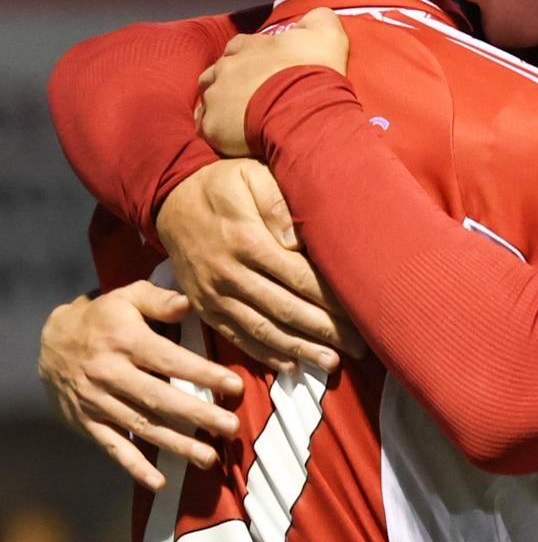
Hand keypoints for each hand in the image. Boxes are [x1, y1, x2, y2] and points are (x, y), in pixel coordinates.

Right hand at [39, 284, 243, 491]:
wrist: (50, 342)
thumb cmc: (103, 319)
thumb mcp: (126, 298)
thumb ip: (159, 300)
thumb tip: (189, 302)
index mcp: (125, 341)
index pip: (170, 360)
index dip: (203, 374)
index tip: (235, 387)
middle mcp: (110, 374)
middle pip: (158, 398)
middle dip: (197, 415)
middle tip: (231, 428)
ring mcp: (97, 401)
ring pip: (141, 426)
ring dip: (176, 444)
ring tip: (209, 458)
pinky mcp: (87, 421)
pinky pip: (112, 446)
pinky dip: (134, 466)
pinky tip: (158, 482)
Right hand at [157, 159, 362, 374]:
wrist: (169, 198)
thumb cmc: (223, 184)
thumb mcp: (251, 176)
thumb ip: (277, 202)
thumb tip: (296, 238)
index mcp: (247, 241)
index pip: (299, 278)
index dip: (332, 300)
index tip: (363, 313)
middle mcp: (229, 273)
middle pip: (287, 309)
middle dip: (326, 331)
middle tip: (361, 347)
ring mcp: (214, 294)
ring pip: (263, 329)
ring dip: (300, 349)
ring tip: (333, 363)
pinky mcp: (205, 307)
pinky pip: (237, 336)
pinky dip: (265, 354)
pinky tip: (292, 365)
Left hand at [194, 7, 350, 155]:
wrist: (304, 110)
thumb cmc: (314, 72)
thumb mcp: (326, 35)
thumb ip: (319, 20)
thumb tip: (317, 15)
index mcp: (247, 45)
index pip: (239, 46)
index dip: (250, 58)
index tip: (265, 70)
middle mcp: (225, 67)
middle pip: (218, 72)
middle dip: (232, 82)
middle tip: (253, 98)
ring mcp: (215, 97)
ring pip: (209, 98)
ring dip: (221, 104)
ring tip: (241, 118)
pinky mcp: (213, 126)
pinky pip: (208, 128)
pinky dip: (219, 131)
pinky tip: (234, 138)